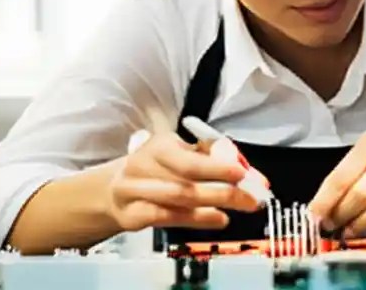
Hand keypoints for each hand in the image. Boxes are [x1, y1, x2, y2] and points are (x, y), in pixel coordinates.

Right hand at [107, 132, 260, 230]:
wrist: (114, 190)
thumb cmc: (157, 169)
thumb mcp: (181, 155)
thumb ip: (213, 160)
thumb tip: (249, 173)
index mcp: (159, 145)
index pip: (190, 158)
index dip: (218, 167)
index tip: (242, 173)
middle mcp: (143, 165)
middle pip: (187, 181)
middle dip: (224, 190)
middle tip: (251, 197)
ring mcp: (133, 191)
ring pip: (180, 200)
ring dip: (214, 204)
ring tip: (240, 206)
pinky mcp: (131, 215)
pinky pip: (168, 218)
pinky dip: (198, 219)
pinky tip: (218, 218)